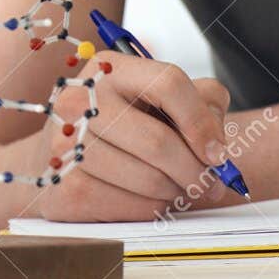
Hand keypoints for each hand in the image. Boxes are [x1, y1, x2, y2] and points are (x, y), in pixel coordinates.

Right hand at [38, 52, 239, 221]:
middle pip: (159, 142)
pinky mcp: (63, 186)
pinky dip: (151, 209)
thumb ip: (202, 103)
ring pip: (149, 180)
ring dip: (174, 192)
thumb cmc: (125, 126)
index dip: (201, 121)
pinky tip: (144, 197)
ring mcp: (66, 143)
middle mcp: (80, 99)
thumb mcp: (160, 99)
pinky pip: (131, 208)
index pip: (168, 82)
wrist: (60, 157)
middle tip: (212, 185)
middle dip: (197, 172)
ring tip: (172, 186)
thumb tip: (216, 147)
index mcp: (109, 69)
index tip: (217, 152)